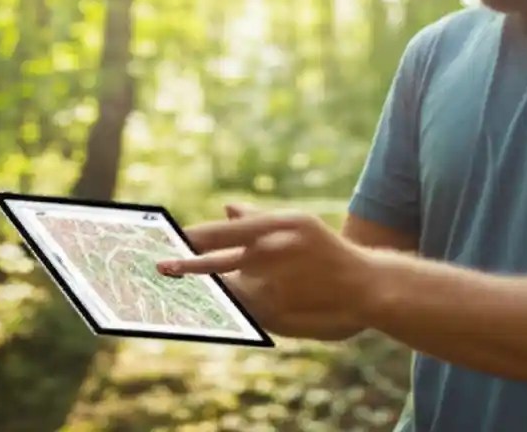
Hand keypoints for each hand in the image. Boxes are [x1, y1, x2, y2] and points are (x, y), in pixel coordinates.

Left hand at [157, 203, 374, 340]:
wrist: (365, 288)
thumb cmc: (326, 249)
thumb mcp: (298, 224)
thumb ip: (258, 219)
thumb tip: (226, 209)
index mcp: (275, 229)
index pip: (219, 233)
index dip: (190, 238)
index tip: (168, 239)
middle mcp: (271, 258)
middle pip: (214, 264)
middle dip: (186, 266)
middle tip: (161, 267)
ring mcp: (270, 289)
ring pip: (224, 290)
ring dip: (206, 289)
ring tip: (188, 287)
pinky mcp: (272, 316)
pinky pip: (237, 310)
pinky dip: (224, 307)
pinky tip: (214, 305)